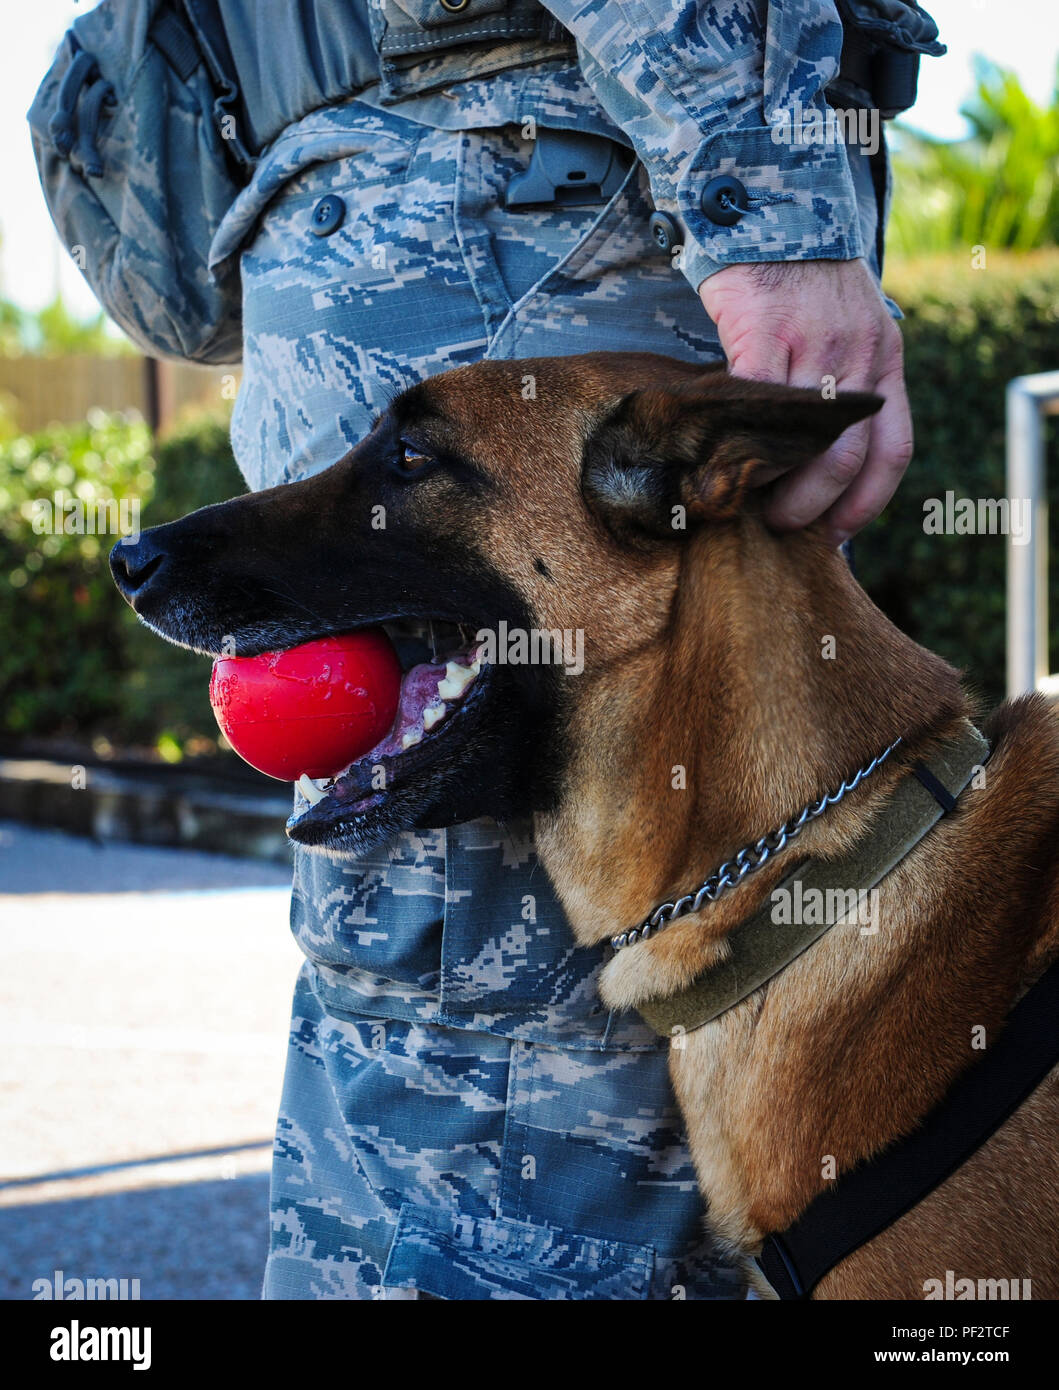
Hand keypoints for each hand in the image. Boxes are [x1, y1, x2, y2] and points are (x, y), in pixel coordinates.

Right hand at [699, 259, 912, 544]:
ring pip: (796, 443)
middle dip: (811, 507)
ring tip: (745, 501)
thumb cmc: (801, 278)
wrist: (771, 205)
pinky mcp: (763, 330)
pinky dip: (737, 442)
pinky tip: (721, 456)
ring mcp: (812, 343)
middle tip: (780, 526)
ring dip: (770, 485)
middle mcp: (858, 356)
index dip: (865, 505)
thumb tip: (819, 456)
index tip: (837, 536)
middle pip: (844, 460)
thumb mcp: (849, 326)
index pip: (892, 452)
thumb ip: (843, 383)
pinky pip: (752, 407)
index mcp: (885, 360)